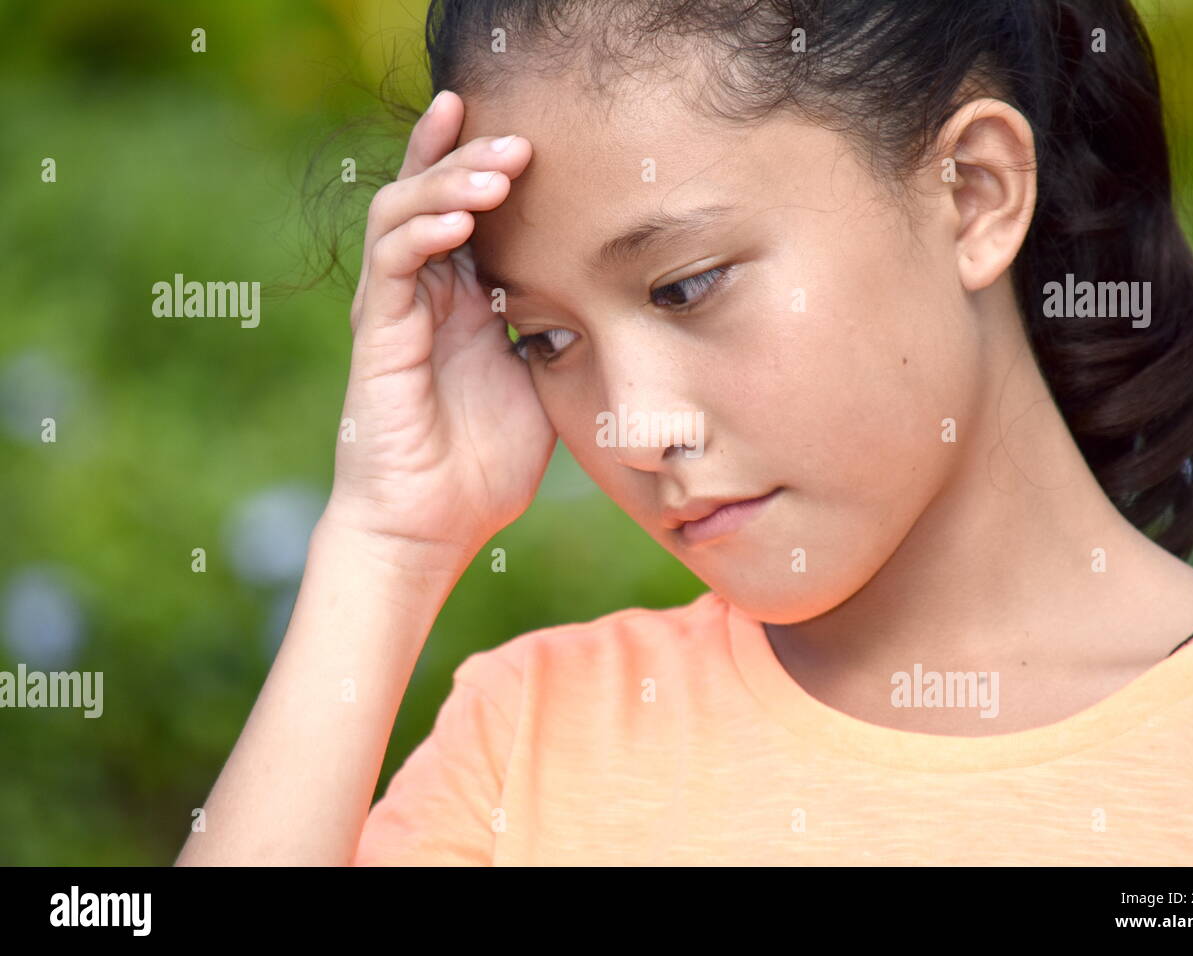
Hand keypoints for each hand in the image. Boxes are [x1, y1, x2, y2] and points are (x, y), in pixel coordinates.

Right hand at [327, 90, 555, 555]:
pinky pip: (392, 266)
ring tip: (498, 170)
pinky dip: (422, 234)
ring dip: (448, 184)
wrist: (432, 529)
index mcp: (463, 300)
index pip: (467, 212)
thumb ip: (557, 333)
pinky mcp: (378, 336)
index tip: (536, 131)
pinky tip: (459, 221)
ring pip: (404, 214)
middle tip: (523, 138)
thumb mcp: (540, 385)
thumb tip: (611, 295)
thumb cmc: (483, 465)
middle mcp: (424, 293)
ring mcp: (395, 309)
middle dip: (473, 159)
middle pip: (432, 194)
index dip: (485, 166)